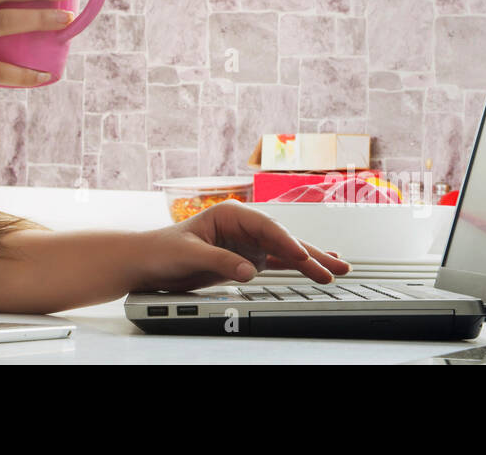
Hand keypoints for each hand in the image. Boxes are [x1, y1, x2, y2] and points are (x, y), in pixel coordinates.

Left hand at [126, 199, 351, 292]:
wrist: (147, 262)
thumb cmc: (162, 249)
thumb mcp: (189, 254)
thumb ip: (220, 261)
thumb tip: (249, 270)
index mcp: (230, 214)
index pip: (267, 227)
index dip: (286, 242)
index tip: (301, 257)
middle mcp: (243, 226)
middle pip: (283, 238)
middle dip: (311, 252)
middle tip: (337, 267)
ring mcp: (247, 244)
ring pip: (286, 252)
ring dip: (311, 261)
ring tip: (338, 270)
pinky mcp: (246, 260)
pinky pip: (278, 263)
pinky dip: (297, 267)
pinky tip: (315, 267)